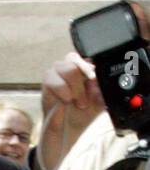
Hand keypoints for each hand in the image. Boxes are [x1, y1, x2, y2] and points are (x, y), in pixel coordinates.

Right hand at [35, 4, 149, 169]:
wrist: (66, 135)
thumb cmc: (84, 116)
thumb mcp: (104, 99)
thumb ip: (108, 88)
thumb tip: (123, 81)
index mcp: (89, 66)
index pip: (95, 47)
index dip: (106, 37)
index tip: (119, 33)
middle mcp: (74, 64)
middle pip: (82, 54)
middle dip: (90, 75)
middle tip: (92, 95)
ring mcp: (59, 72)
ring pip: (70, 64)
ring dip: (78, 87)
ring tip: (79, 102)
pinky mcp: (47, 82)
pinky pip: (55, 77)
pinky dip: (64, 90)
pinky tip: (68, 101)